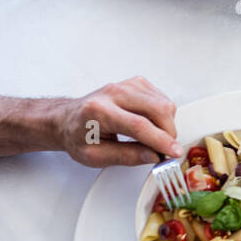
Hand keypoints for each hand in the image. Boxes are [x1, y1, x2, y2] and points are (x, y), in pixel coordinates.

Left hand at [49, 77, 179, 166]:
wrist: (67, 119)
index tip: (173, 152)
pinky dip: (162, 114)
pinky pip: (161, 98)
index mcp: (99, 111)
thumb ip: (127, 156)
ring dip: (166, 124)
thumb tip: (154, 155)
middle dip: (168, 133)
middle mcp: (114, 93)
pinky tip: (151, 123)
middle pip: (158, 109)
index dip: (161, 141)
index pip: (139, 125)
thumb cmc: (78, 136)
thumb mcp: (95, 156)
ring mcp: (126, 85)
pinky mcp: (136, 83)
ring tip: (153, 137)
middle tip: (164, 149)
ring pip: (164, 103)